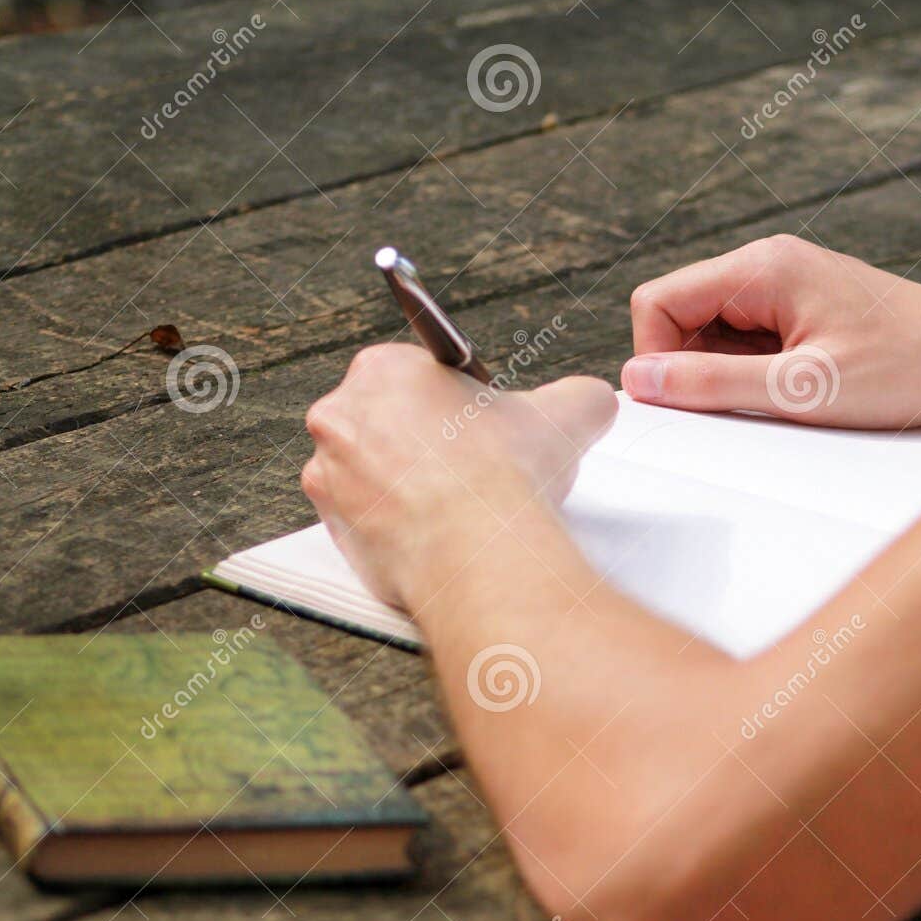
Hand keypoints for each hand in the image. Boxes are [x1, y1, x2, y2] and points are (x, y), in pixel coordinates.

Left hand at [302, 343, 616, 607]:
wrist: (480, 553)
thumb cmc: (510, 475)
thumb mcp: (566, 415)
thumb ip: (579, 397)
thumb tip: (594, 401)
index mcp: (384, 367)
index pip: (415, 379)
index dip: (452, 408)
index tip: (473, 433)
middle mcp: (340, 414)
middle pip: (385, 425)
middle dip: (421, 447)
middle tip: (466, 473)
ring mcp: (326, 474)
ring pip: (370, 475)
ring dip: (403, 488)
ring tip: (450, 510)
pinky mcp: (329, 528)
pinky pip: (363, 522)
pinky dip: (392, 530)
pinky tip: (432, 537)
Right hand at [620, 235, 920, 427]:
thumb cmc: (906, 371)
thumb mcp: (801, 390)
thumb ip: (711, 385)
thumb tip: (638, 382)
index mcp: (763, 267)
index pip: (658, 302)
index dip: (657, 360)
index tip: (688, 405)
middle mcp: (771, 262)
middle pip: (682, 313)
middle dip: (693, 367)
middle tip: (745, 407)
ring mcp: (789, 282)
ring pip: (714, 329)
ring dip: (727, 372)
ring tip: (786, 398)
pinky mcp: (806, 306)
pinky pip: (750, 337)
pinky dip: (756, 370)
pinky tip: (800, 390)